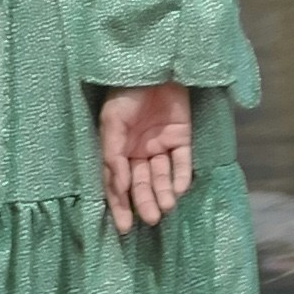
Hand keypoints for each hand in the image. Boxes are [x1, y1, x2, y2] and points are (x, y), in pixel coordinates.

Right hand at [99, 82, 192, 235]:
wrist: (153, 66)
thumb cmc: (125, 92)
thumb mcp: (111, 121)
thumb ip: (113, 154)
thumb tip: (119, 187)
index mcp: (118, 148)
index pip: (118, 183)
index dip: (120, 205)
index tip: (124, 227)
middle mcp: (139, 151)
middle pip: (141, 183)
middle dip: (145, 202)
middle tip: (151, 219)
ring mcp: (160, 145)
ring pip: (161, 176)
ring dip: (162, 193)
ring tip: (166, 206)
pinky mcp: (181, 138)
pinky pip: (182, 162)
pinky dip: (180, 176)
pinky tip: (179, 189)